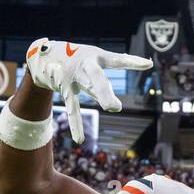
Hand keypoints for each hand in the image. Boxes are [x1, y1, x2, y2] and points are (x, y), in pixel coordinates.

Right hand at [23, 38, 152, 142]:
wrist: (45, 54)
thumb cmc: (76, 57)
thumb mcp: (93, 59)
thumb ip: (109, 75)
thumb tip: (125, 94)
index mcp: (96, 56)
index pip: (116, 60)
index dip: (131, 62)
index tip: (147, 65)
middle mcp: (84, 65)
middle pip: (97, 78)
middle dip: (105, 90)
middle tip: (116, 105)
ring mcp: (73, 77)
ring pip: (87, 89)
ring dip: (100, 97)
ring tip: (114, 107)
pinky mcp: (65, 89)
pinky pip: (72, 108)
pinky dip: (76, 124)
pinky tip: (80, 140)